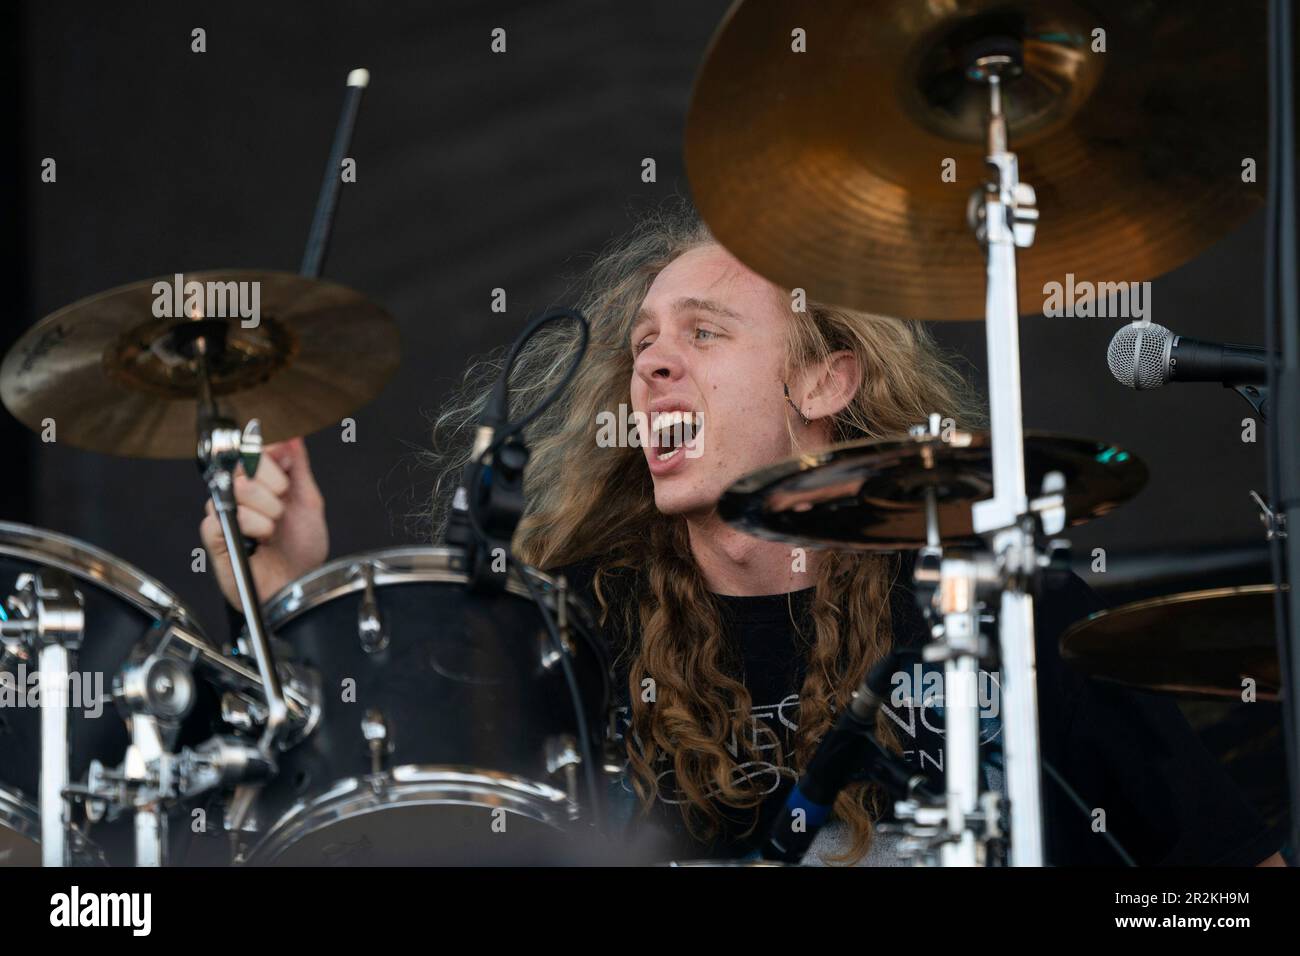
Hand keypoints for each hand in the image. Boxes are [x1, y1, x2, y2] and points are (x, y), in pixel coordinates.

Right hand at [199, 437, 328, 607]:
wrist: (296, 585)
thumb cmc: (301, 551)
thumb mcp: (310, 502)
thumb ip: (299, 467)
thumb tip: (293, 435)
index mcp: (260, 482)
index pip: (254, 448)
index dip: (272, 461)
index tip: (287, 482)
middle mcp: (238, 493)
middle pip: (245, 464)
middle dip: (275, 488)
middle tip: (282, 510)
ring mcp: (224, 512)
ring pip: (239, 489)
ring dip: (267, 512)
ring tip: (272, 530)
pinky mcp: (214, 534)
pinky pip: (224, 515)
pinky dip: (252, 527)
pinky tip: (259, 541)